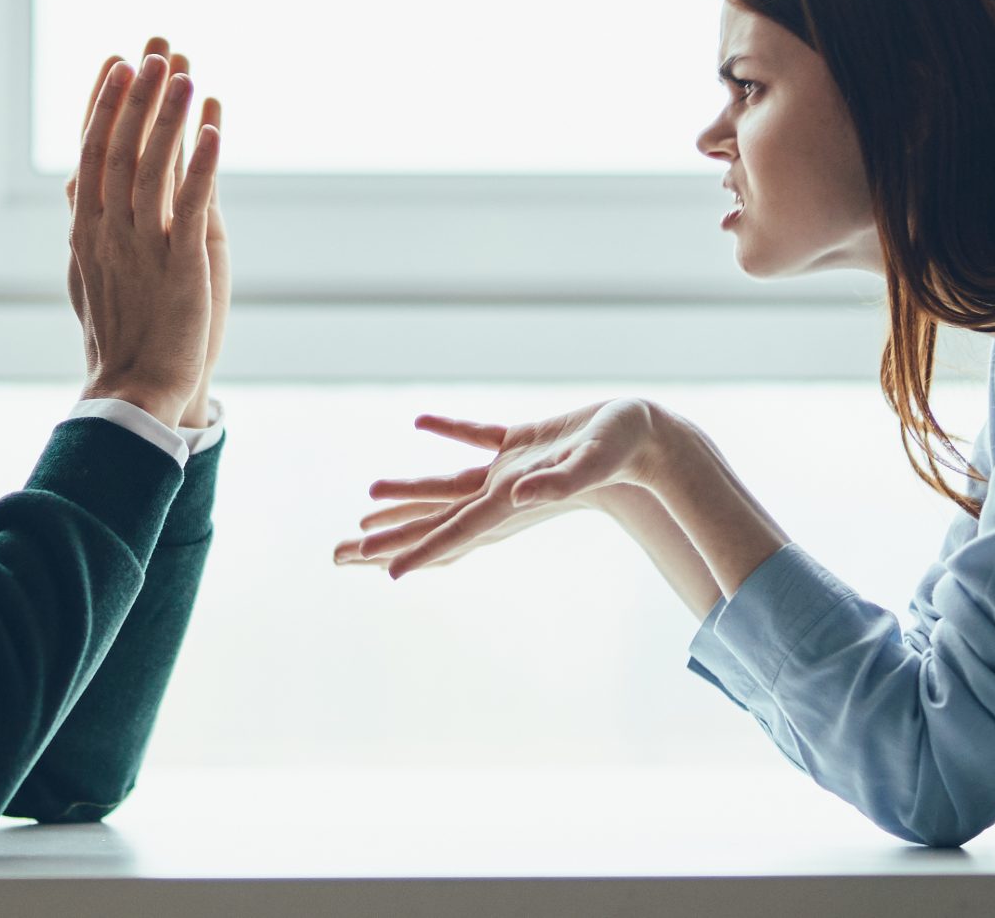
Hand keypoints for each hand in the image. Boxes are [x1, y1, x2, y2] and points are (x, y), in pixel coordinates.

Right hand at [67, 50, 219, 425]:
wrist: (131, 390)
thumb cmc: (116, 334)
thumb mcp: (86, 271)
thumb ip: (84, 224)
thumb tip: (74, 186)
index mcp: (86, 230)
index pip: (91, 151)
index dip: (103, 103)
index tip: (116, 62)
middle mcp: (107, 230)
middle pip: (119, 147)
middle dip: (136, 94)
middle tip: (152, 49)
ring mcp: (142, 246)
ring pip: (152, 167)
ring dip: (168, 116)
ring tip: (184, 72)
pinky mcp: (180, 264)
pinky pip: (191, 204)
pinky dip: (202, 164)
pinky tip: (215, 130)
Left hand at [338, 401, 670, 577]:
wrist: (655, 443)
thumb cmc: (626, 451)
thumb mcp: (592, 462)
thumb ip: (560, 479)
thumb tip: (522, 492)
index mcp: (512, 500)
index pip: (455, 531)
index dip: (418, 551)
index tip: (382, 573)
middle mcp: (504, 492)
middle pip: (435, 521)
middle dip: (389, 540)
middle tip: (339, 556)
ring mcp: (511, 469)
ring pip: (445, 487)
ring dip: (406, 494)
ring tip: (367, 501)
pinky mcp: (523, 444)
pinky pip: (475, 438)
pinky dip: (449, 431)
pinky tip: (422, 420)